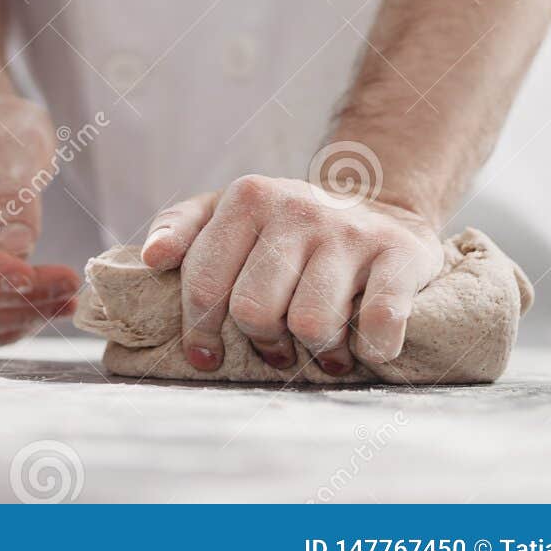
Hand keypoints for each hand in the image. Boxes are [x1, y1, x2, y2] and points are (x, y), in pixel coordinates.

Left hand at [140, 173, 442, 376]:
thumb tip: (151, 258)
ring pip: (311, 325)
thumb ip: (183, 227)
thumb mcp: (231, 212)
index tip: (207, 354)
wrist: (381, 205)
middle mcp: (298, 206)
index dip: (199, 331)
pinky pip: (377, 324)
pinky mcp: (399, 255)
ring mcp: (350, 231)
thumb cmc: (290, 228)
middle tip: (276, 344)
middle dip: (261, 342)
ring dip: (315, 353)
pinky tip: (363, 344)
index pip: (203, 282)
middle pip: (254, 311)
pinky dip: (369, 349)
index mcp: (249, 196)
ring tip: (320, 346)